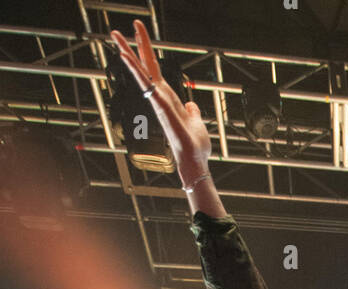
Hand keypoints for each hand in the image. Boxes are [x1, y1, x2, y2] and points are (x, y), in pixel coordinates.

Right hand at [110, 20, 210, 178]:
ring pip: (141, 74)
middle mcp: (160, 98)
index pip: (154, 71)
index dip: (146, 52)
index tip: (137, 33)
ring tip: (115, 36)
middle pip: (143, 68)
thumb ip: (192, 111)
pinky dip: (138, 73)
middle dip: (131, 47)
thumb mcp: (195, 122)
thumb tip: (191, 105)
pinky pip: (148, 87)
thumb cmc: (194, 146)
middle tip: (115, 30)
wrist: (195, 161)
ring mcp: (159, 103)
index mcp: (168, 98)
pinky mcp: (162, 109)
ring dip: (128, 54)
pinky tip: (127, 59)